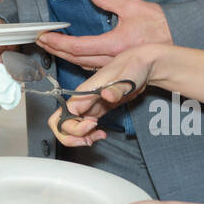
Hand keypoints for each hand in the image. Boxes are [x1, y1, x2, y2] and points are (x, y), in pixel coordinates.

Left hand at [36, 0, 171, 69]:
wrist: (180, 41)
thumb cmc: (159, 25)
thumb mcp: (133, 6)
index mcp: (114, 45)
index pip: (77, 46)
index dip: (57, 42)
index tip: (44, 35)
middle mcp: (113, 60)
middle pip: (76, 59)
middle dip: (55, 49)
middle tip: (40, 41)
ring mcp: (116, 68)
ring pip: (83, 66)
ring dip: (65, 57)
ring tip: (52, 46)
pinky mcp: (120, 70)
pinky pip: (94, 68)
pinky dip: (79, 62)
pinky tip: (73, 56)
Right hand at [48, 43, 162, 146]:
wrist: (141, 66)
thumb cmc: (133, 68)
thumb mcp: (127, 79)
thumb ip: (116, 89)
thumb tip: (106, 94)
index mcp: (85, 91)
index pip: (66, 113)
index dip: (75, 125)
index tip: (93, 124)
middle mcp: (83, 99)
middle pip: (62, 122)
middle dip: (71, 136)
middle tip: (89, 138)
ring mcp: (88, 105)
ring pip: (71, 126)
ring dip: (80, 137)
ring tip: (97, 137)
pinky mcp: (96, 110)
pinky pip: (84, 126)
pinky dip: (89, 134)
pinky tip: (102, 133)